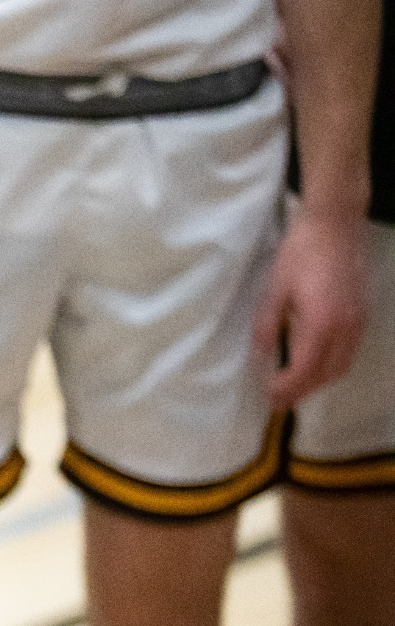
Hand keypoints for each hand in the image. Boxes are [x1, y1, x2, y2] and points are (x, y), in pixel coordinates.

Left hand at [254, 206, 368, 409]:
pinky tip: (313, 364)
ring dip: (319, 381)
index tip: (270, 399)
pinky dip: (331, 365)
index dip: (287, 388)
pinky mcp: (363, 314)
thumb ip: (267, 324)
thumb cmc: (301, 252)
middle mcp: (345, 327)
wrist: (336, 224)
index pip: (305, 369)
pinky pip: (349, 351)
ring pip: (342, 365)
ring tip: (293, 387)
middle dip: (303, 391)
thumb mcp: (275, 289)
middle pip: (328, 373)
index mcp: (321, 322)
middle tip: (279, 400)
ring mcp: (358, 321)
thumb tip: (261, 353)